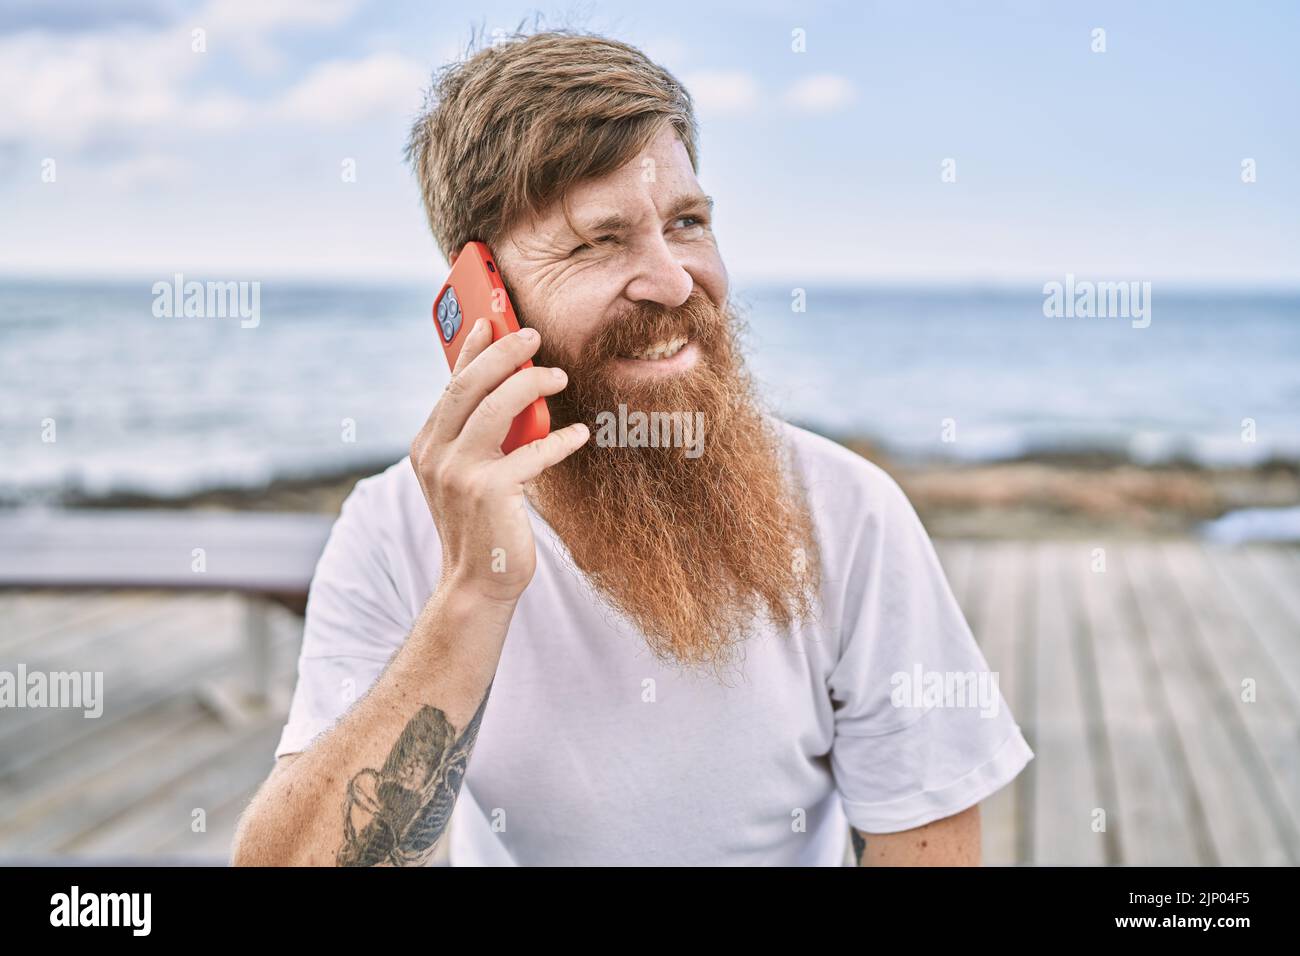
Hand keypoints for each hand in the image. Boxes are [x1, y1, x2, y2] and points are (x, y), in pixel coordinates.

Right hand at [410, 319, 588, 604]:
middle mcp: (435, 454)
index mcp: (426, 445)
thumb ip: (477, 436)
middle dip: (503, 352)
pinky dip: (560, 440)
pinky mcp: (490, 491)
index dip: (471, 349)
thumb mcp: (468, 473)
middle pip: (470, 385)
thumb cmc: (482, 523)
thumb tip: (508, 390)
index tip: (491, 320)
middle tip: (533, 335)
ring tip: (559, 377)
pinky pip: (533, 452)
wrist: (477, 582)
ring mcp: (459, 472)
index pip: (451, 385)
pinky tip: (579, 435)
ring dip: (532, 384)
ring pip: (497, 407)